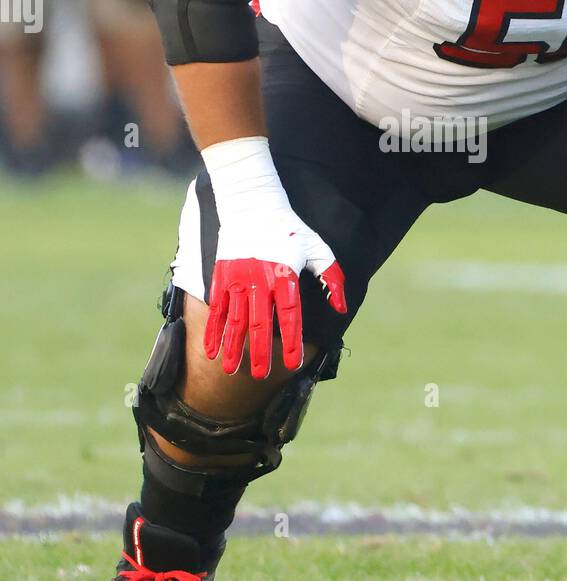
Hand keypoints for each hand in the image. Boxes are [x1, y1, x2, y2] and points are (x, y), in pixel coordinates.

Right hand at [204, 213, 346, 378]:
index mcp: (285, 276)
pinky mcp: (221, 277)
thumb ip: (331, 278)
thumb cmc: (289, 229)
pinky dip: (213, 331)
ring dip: (233, 348)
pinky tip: (212, 351)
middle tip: (260, 376)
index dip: (291, 341)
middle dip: (260, 353)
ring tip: (232, 371)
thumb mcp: (317, 248)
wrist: (252, 204)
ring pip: (235, 321)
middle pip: (259, 325)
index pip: (290, 316)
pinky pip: (217, 310)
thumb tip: (342, 308)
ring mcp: (237, 280)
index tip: (293, 363)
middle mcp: (260, 281)